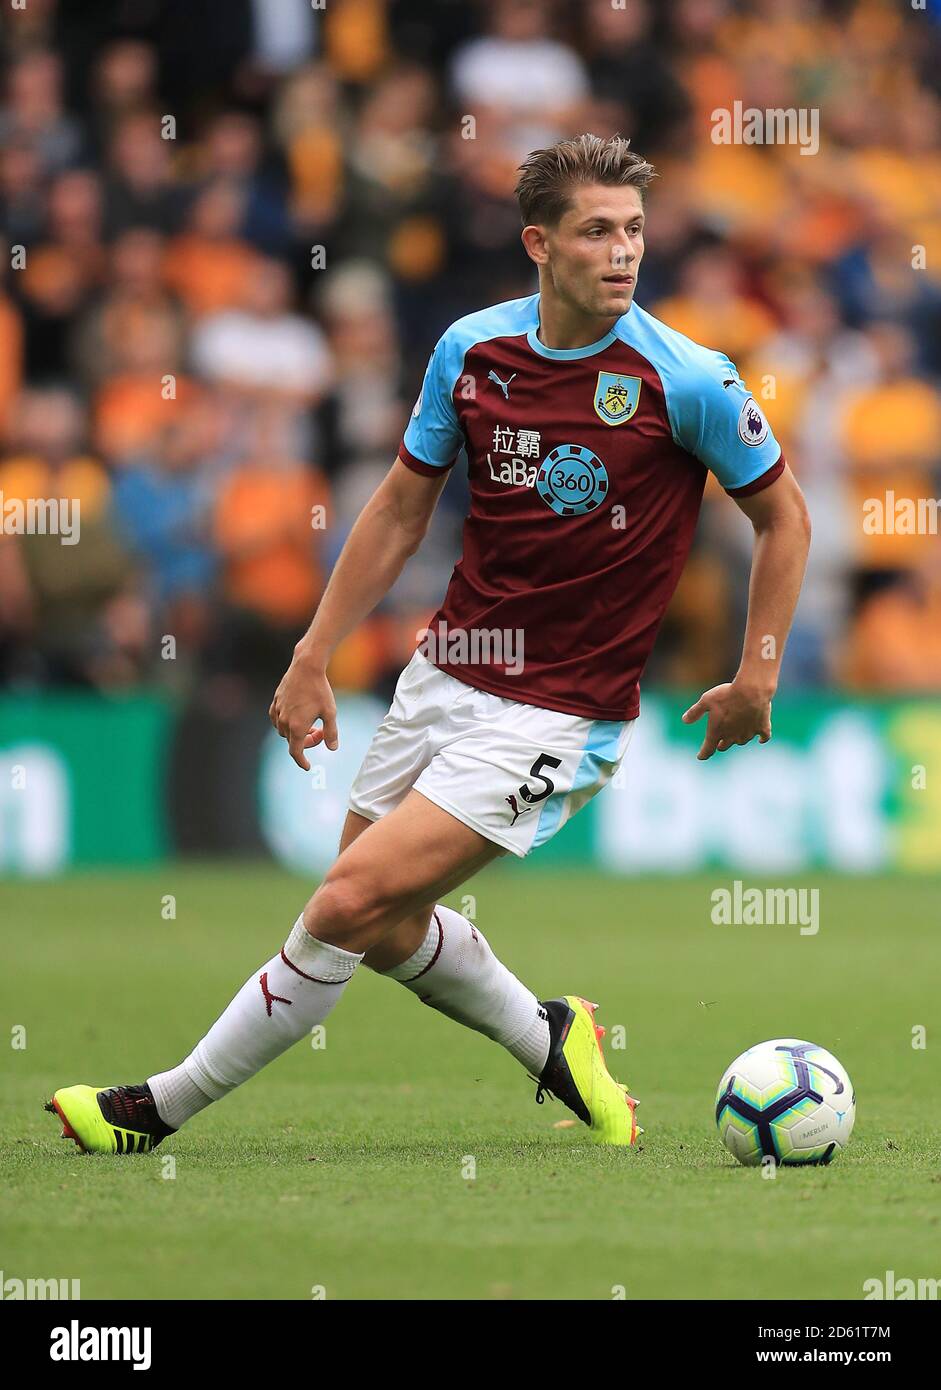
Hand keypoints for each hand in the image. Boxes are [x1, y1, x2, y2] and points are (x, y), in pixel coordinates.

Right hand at [269, 651, 337, 769]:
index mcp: (297, 727)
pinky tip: (294, 717)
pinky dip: (285, 723)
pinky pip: (276, 719)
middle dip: (306, 742)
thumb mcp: (330, 712)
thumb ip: (331, 732)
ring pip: (283, 731)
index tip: (308, 767)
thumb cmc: (320, 690)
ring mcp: (278, 712)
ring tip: (310, 723)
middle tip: (320, 732)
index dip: (302, 762)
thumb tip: (332, 748)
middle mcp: (284, 721)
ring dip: (296, 732)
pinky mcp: (275, 702)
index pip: (296, 752)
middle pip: (293, 741)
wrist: (306, 667)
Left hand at [681, 681, 771, 760]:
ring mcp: (748, 733)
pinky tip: (760, 739)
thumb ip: (695, 712)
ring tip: (736, 731)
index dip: (703, 754)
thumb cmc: (726, 695)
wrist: (751, 690)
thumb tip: (684, 720)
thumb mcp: (706, 700)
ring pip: (742, 741)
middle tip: (719, 742)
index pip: (708, 749)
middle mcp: (732, 736)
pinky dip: (761, 739)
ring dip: (738, 739)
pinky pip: (763, 737)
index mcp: (717, 732)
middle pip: (724, 746)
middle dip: (721, 744)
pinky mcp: (763, 727)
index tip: (701, 756)